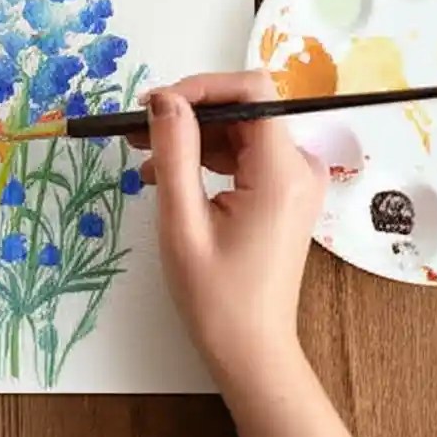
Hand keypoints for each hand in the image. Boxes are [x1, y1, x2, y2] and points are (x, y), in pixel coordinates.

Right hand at [129, 71, 324, 370]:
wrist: (250, 349)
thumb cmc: (216, 298)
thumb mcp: (183, 221)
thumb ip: (174, 152)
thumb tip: (163, 99)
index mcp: (282, 173)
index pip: (252, 91)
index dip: (201, 87)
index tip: (156, 105)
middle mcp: (300, 167)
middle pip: (243, 109)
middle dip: (188, 113)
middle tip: (136, 131)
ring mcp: (296, 180)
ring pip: (239, 130)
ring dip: (192, 137)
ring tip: (143, 158)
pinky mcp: (284, 192)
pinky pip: (245, 155)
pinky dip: (207, 157)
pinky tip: (168, 176)